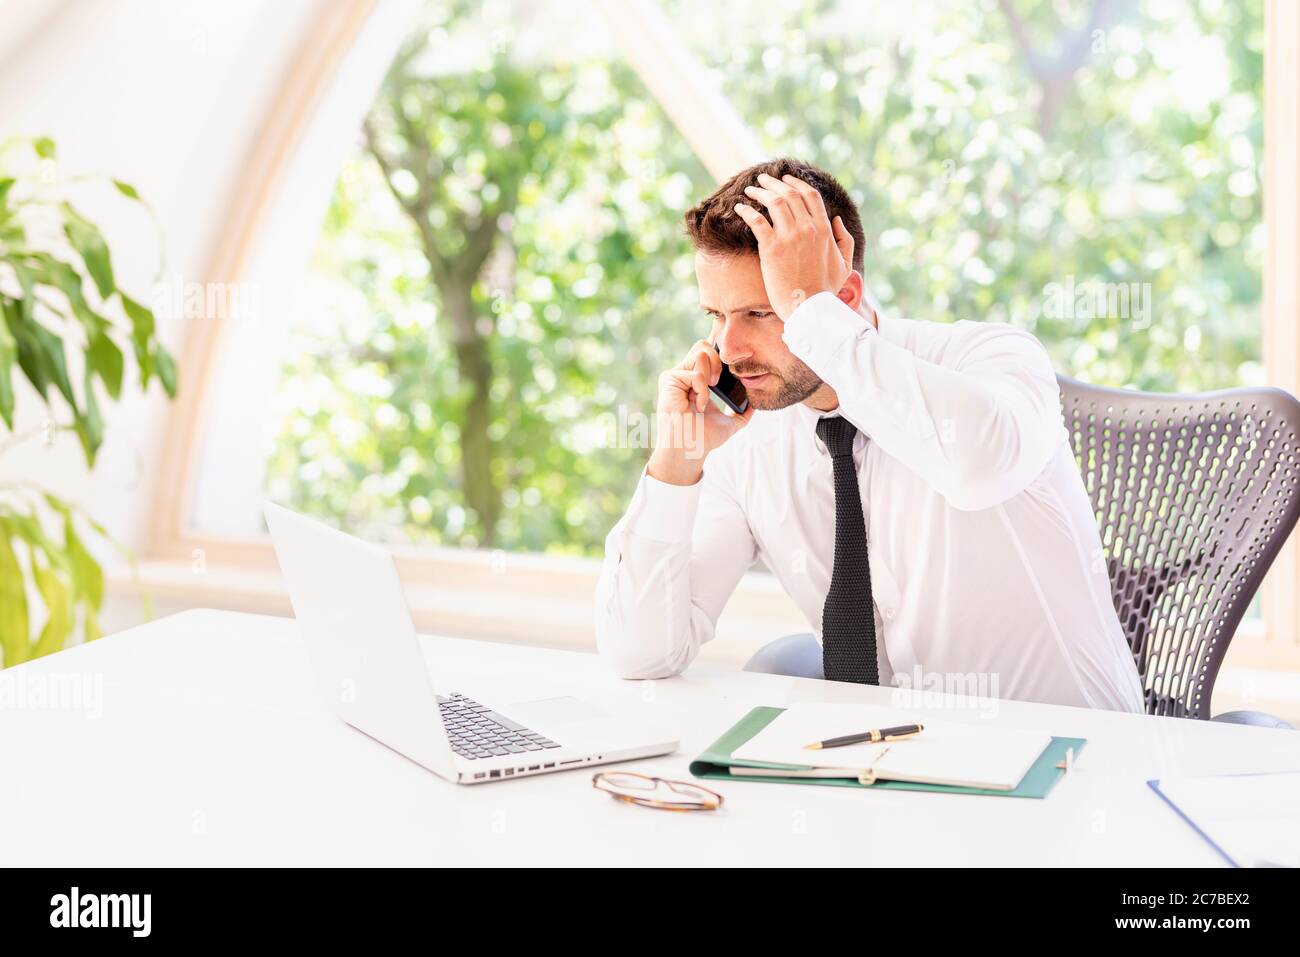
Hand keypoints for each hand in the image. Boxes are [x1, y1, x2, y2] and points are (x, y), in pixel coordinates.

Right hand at [647, 339, 754, 485]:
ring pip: (701, 353)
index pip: (708, 353)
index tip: (729, 374)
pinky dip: (703, 390)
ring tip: (707, 395)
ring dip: (711, 375)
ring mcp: (675, 376)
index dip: (720, 357)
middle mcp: (684, 374)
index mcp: (696, 381)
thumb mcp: (729, 423)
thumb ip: (742, 412)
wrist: (689, 451)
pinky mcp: (669, 381)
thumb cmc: (703, 439)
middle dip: (718, 361)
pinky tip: (699, 405)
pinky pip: (696, 373)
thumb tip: (756, 404)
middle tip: (718, 384)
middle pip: (704, 346)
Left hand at [733, 172, 854, 320]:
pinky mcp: (771, 248)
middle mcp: (808, 228)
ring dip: (760, 192)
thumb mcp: (845, 264)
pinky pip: (756, 220)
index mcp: (825, 229)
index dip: (796, 183)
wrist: (810, 309)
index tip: (785, 179)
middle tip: (763, 179)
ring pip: (773, 202)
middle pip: (789, 194)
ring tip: (750, 189)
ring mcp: (789, 237)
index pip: (810, 196)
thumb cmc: (826, 290)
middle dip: (774, 183)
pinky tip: (739, 207)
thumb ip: (844, 240)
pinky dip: (747, 210)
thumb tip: (837, 220)